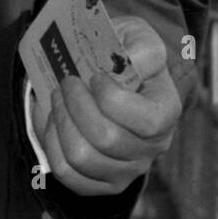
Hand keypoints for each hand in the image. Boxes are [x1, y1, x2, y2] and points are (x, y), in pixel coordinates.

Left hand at [31, 15, 181, 196]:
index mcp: (166, 111)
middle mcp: (152, 148)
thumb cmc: (123, 53)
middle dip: (76, 105)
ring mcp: (127, 169)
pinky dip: (51, 144)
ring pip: (82, 158)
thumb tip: (129, 63)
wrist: (108, 72)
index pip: (148, 121)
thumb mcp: (138, 37)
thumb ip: (141, 47)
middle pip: (107, 139)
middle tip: (67, 82)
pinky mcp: (101, 181)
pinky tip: (53, 120)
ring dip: (60, 122)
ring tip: (57, 98)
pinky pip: (67, 174)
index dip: (113, 99)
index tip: (95, 76)